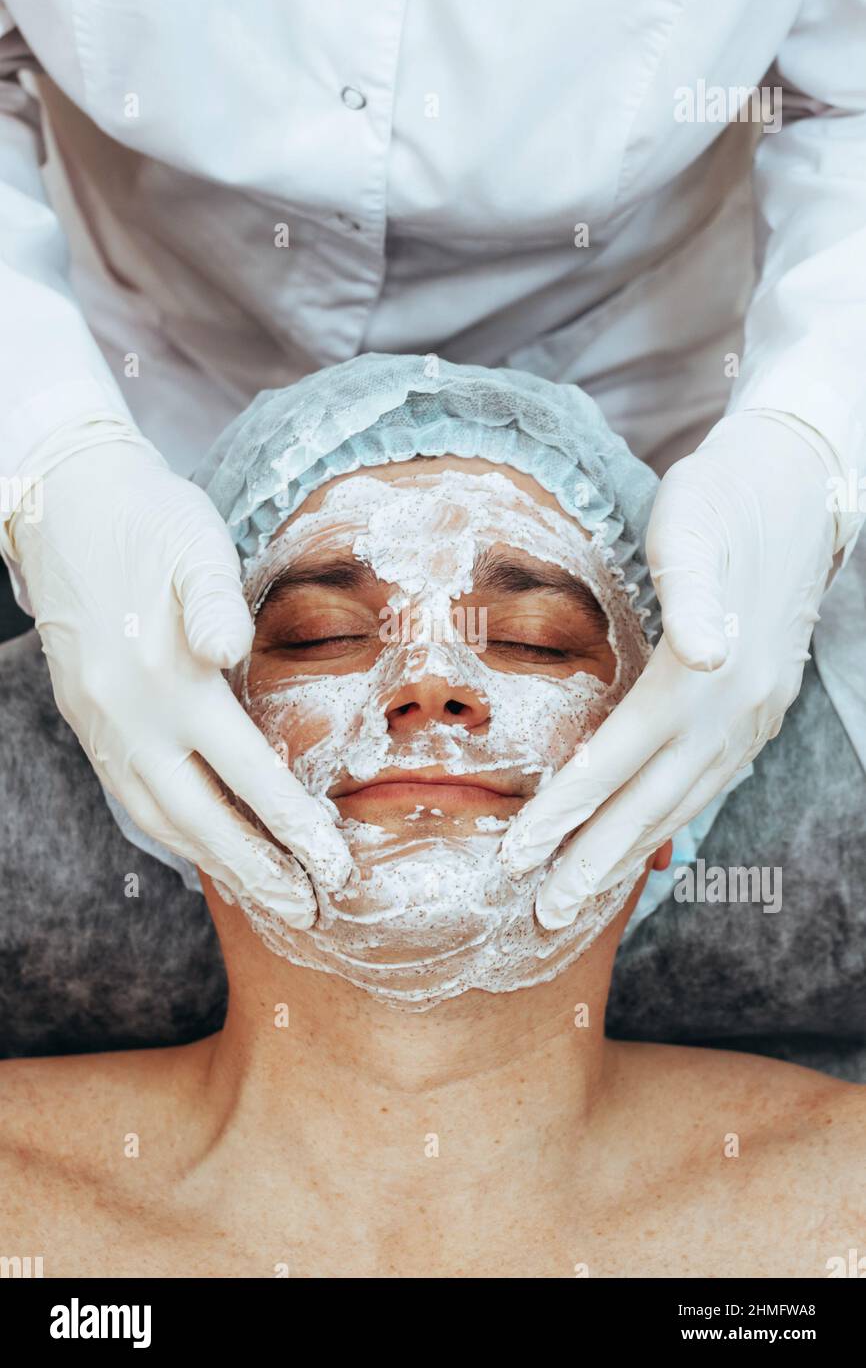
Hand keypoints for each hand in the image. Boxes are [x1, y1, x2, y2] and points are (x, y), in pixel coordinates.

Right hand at [9, 436, 351, 925]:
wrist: (62, 504)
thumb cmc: (147, 519)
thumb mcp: (193, 543)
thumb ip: (215, 600)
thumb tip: (228, 648)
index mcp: (168, 679)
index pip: (246, 774)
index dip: (294, 826)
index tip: (336, 867)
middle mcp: (129, 717)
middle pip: (200, 820)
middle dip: (258, 871)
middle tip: (308, 914)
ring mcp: (102, 725)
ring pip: (159, 818)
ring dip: (216, 863)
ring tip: (265, 896)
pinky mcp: (87, 720)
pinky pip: (132, 796)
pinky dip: (175, 832)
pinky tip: (204, 845)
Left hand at [500, 413, 836, 927]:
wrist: (801, 486)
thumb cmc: (724, 500)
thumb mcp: (695, 529)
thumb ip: (694, 595)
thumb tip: (705, 651)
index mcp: (698, 679)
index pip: (616, 765)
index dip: (565, 815)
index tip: (516, 860)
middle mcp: (730, 713)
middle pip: (648, 806)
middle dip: (592, 863)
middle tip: (546, 916)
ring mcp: (752, 718)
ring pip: (682, 803)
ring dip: (631, 853)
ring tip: (587, 895)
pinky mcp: (761, 711)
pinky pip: (708, 784)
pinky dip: (670, 820)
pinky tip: (651, 835)